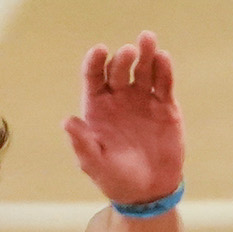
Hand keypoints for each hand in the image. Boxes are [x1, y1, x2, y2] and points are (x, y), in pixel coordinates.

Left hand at [62, 31, 185, 206]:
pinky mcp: (165, 106)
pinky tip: (162, 58)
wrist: (149, 192)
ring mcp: (143, 100)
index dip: (95, 62)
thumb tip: (67, 120)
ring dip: (145, 53)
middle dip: (122, 58)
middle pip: (119, 69)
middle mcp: (119, 99)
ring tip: (148, 40)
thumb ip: (82, 144)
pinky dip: (164, 69)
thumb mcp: (95, 165)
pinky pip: (163, 83)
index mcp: (98, 108)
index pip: (94, 77)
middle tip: (129, 53)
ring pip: (143, 69)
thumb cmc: (116, 179)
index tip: (99, 51)